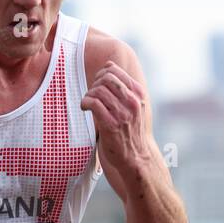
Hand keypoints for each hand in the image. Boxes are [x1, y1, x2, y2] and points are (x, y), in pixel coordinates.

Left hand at [81, 61, 149, 176]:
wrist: (135, 157)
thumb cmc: (129, 130)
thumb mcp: (132, 105)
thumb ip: (123, 87)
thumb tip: (108, 66)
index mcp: (138, 94)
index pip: (115, 71)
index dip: (100, 74)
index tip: (97, 85)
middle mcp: (133, 101)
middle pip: (106, 78)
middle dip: (94, 84)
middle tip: (91, 95)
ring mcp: (123, 113)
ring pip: (98, 90)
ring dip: (88, 95)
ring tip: (88, 103)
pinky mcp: (111, 125)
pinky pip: (94, 103)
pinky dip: (85, 102)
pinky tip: (84, 108)